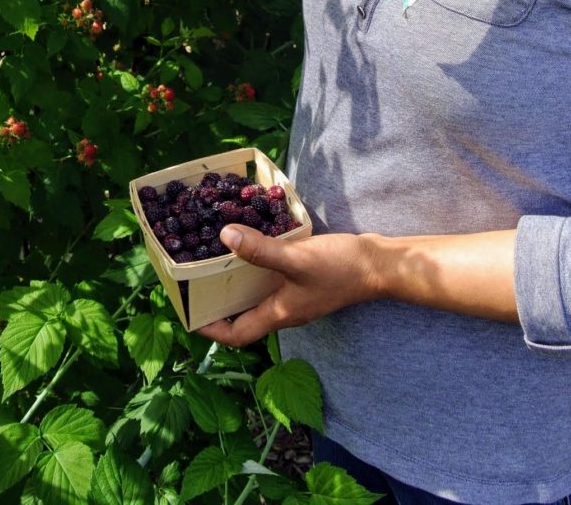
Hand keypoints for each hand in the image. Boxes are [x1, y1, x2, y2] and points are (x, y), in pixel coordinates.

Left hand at [196, 226, 379, 346]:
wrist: (380, 266)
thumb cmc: (340, 268)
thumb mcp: (297, 258)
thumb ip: (262, 250)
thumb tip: (224, 236)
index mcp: (279, 315)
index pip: (237, 335)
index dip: (211, 329)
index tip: (190, 314)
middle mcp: (286, 312)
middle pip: (245, 318)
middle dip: (220, 304)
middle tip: (199, 282)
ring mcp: (298, 298)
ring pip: (260, 298)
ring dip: (240, 285)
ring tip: (220, 261)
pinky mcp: (308, 283)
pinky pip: (275, 282)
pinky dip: (260, 269)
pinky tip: (258, 246)